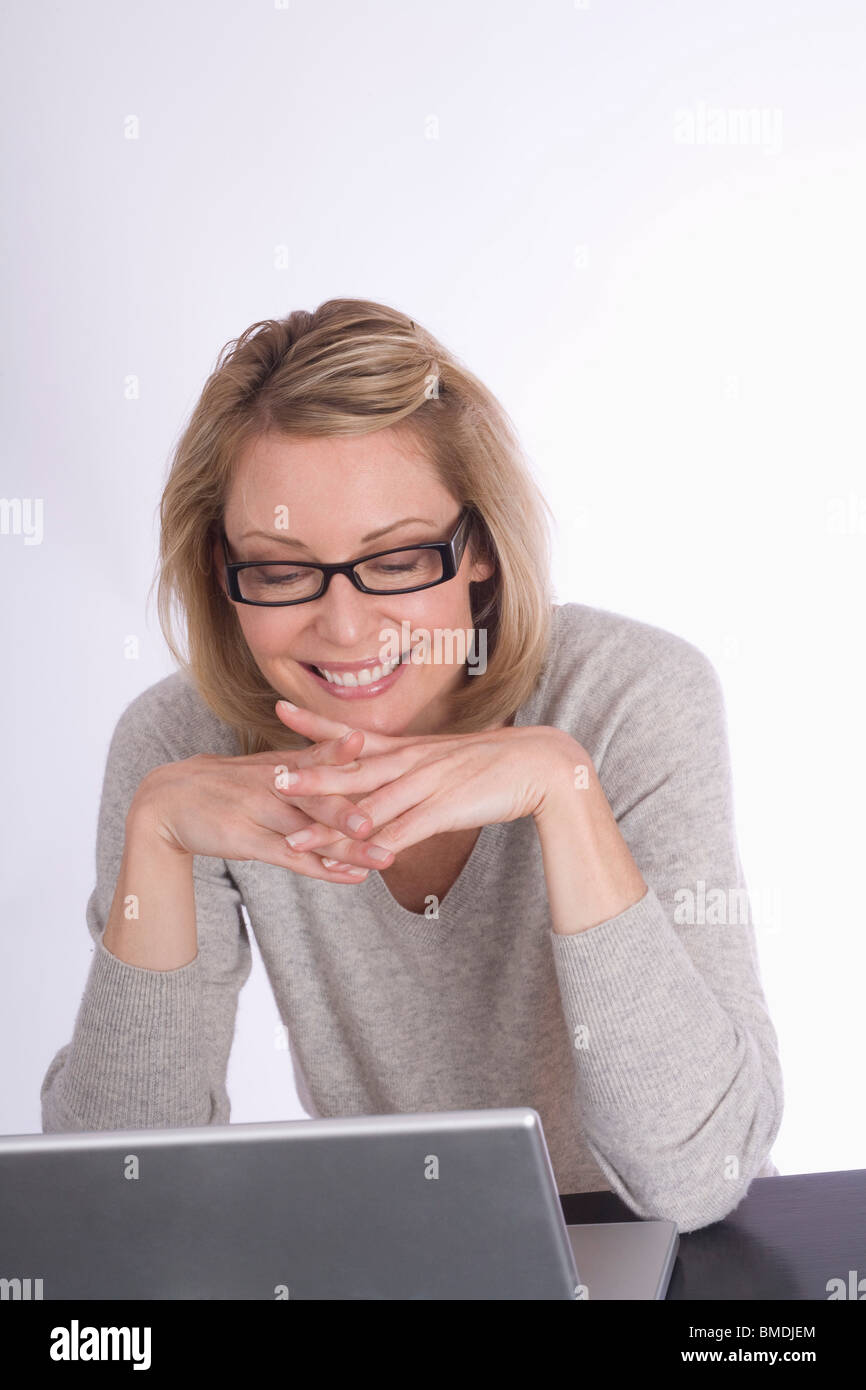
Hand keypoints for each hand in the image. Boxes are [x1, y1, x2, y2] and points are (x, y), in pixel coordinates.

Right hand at [131, 724, 397, 882]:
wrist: (165, 803)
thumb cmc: (221, 785)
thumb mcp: (258, 766)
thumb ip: (297, 764)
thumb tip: (341, 753)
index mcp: (276, 765)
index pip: (311, 755)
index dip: (335, 748)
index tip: (363, 741)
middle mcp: (271, 786)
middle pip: (316, 797)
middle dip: (350, 809)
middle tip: (383, 817)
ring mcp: (258, 814)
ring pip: (310, 833)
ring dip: (348, 847)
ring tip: (384, 857)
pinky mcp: (247, 842)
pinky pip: (292, 858)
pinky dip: (324, 869)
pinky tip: (352, 878)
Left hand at [271, 700, 577, 863]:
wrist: (540, 765)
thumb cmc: (493, 764)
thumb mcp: (443, 761)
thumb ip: (411, 772)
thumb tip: (387, 783)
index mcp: (408, 748)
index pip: (353, 733)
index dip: (315, 722)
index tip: (280, 708)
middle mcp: (411, 762)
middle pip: (351, 770)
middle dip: (309, 777)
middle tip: (272, 778)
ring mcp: (427, 785)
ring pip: (370, 807)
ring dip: (332, 826)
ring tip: (297, 837)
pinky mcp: (445, 809)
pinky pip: (407, 831)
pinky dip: (383, 845)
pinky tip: (362, 859)